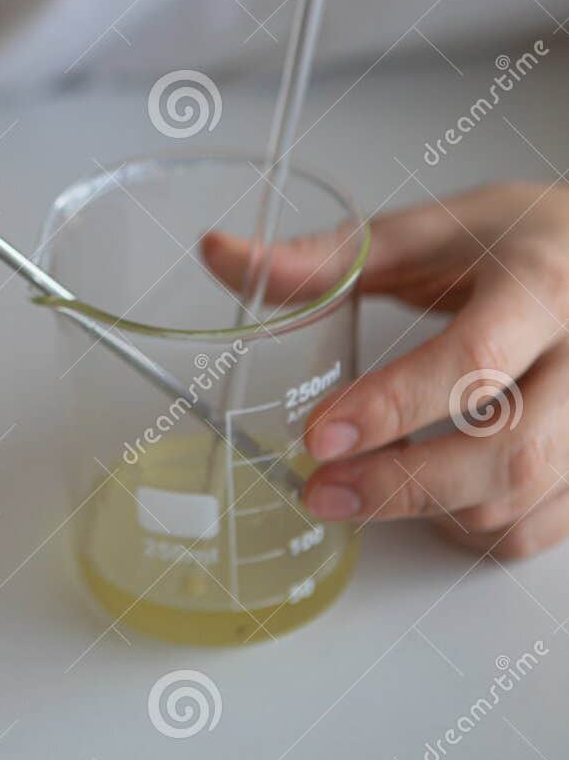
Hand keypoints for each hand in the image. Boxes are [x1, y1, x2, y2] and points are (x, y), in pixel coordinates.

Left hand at [203, 182, 568, 558]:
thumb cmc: (520, 238)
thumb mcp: (433, 230)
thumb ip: (330, 257)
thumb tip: (222, 255)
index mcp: (540, 283)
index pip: (473, 357)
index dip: (393, 406)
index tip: (318, 436)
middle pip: (509, 449)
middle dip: (404, 484)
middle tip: (321, 491)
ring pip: (524, 498)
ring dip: (431, 509)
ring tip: (361, 488)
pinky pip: (542, 525)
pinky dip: (476, 530)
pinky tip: (429, 502)